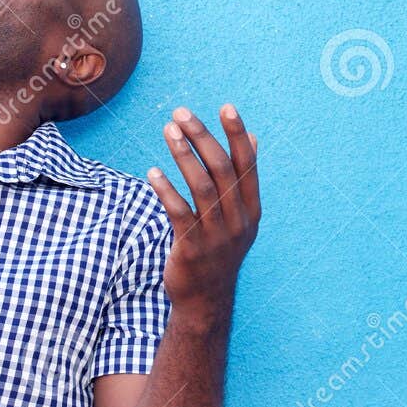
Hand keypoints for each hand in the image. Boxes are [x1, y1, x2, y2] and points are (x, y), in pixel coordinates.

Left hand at [148, 105, 260, 321]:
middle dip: (202, 137)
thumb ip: (243, 179)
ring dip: (183, 155)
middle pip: (222, 170)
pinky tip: (152, 172)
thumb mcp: (238, 216)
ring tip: (167, 131)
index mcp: (251, 209)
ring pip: (201, 187)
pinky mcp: (192, 248)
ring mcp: (217, 236)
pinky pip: (179, 213)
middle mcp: (238, 221)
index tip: (227, 106)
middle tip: (180, 113)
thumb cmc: (218, 249)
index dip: (237, 135)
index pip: (247, 165)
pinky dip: (166, 190)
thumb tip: (254, 138)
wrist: (205, 300)